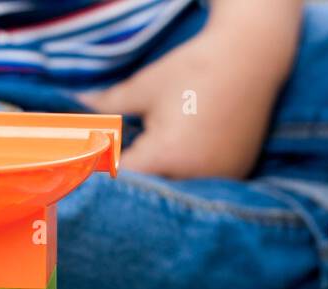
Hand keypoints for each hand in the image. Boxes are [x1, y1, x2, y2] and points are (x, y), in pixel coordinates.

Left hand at [79, 1, 300, 179]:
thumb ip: (106, 105)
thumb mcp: (143, 87)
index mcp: (166, 156)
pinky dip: (184, 178)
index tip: (89, 167)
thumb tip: (76, 105)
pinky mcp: (235, 175)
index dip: (103, 174)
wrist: (251, 58)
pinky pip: (201, 186)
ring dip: (158, 183)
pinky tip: (177, 162)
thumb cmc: (194, 69)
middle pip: (149, 192)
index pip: (122, 180)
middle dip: (130, 181)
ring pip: (175, 192)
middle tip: (113, 166)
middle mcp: (194, 176)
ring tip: (145, 164)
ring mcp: (218, 180)